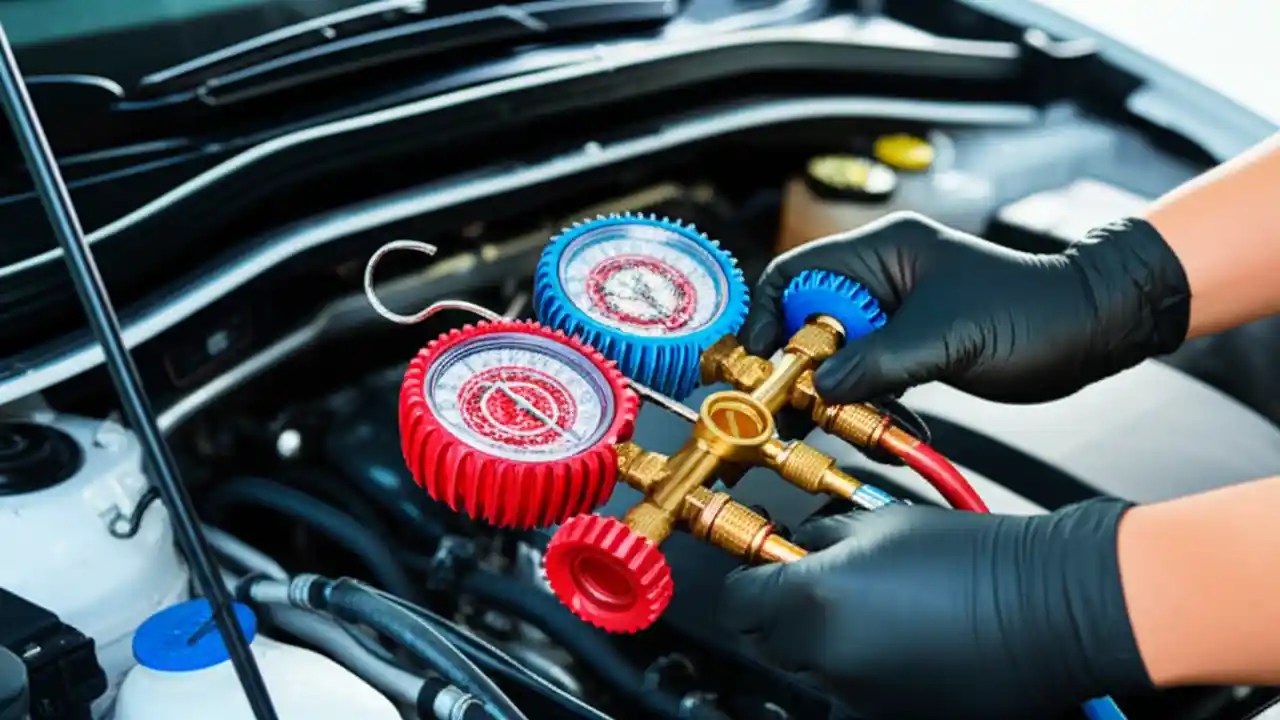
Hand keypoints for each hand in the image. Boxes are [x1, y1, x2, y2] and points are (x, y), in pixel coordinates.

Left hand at [719, 501, 1151, 719]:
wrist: (1050, 609)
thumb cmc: (977, 558)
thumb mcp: (882, 523)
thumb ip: (823, 537)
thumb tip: (795, 547)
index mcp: (812, 602)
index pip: (736, 602)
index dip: (746, 581)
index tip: (763, 567)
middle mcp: (825, 659)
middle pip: (766, 641)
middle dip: (780, 612)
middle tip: (816, 582)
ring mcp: (857, 698)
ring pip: (808, 672)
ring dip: (820, 645)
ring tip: (869, 613)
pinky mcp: (889, 719)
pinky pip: (849, 698)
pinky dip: (858, 676)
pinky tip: (892, 647)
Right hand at [741, 212, 1190, 402]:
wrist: (1090, 331)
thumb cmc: (1031, 311)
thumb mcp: (945, 338)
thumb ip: (876, 362)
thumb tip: (819, 389)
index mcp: (883, 252)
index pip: (797, 275)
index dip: (768, 318)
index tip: (761, 362)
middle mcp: (881, 278)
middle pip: (809, 321)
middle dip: (801, 364)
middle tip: (797, 402)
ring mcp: (896, 315)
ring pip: (836, 355)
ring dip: (836, 392)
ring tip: (842, 420)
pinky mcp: (910, 348)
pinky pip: (868, 377)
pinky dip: (868, 403)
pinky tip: (883, 426)